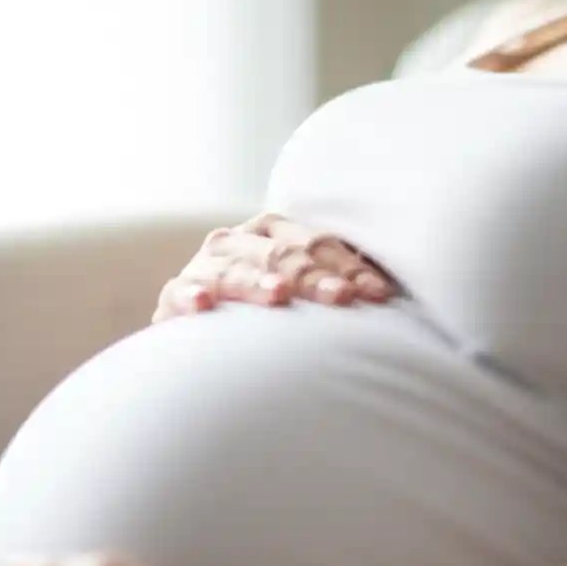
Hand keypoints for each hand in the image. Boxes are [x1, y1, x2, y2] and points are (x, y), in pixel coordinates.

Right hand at [152, 212, 396, 321]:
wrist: (201, 334)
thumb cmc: (266, 309)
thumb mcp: (301, 290)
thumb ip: (337, 282)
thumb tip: (392, 293)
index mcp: (274, 231)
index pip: (317, 243)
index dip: (349, 268)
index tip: (377, 295)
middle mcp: (240, 240)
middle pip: (283, 254)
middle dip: (315, 277)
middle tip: (342, 299)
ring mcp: (205, 266)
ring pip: (237, 269)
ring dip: (259, 281)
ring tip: (279, 296)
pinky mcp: (174, 296)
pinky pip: (180, 293)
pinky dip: (190, 296)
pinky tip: (202, 306)